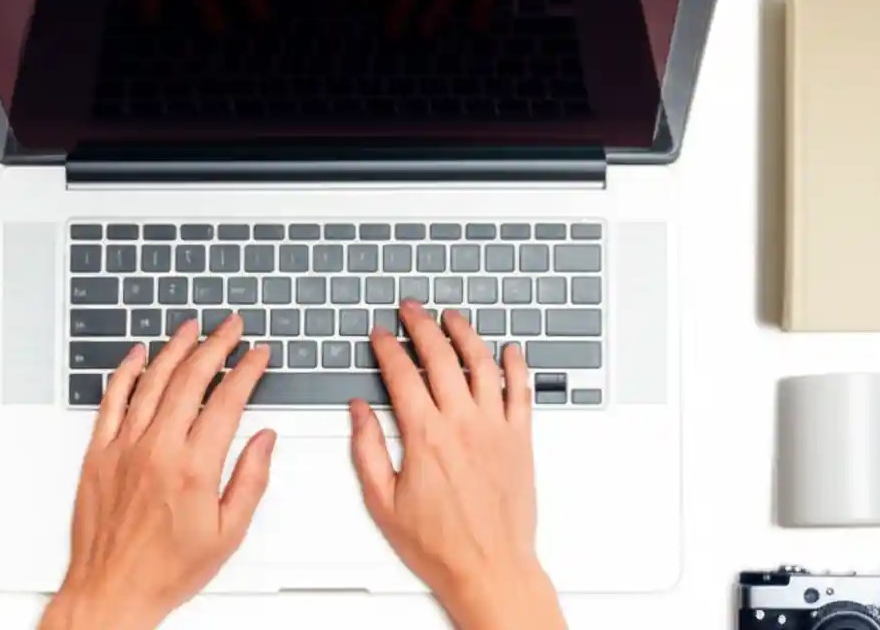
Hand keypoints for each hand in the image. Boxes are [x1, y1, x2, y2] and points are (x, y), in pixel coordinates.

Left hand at [39, 316, 275, 629]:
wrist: (111, 591)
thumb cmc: (167, 569)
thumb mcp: (228, 532)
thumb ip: (251, 479)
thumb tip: (265, 439)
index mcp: (194, 468)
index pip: (227, 401)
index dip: (247, 370)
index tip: (259, 355)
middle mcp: (157, 450)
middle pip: (191, 380)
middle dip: (217, 345)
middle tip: (232, 327)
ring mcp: (124, 448)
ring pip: (152, 381)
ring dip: (176, 348)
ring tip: (194, 327)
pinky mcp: (97, 454)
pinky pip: (112, 401)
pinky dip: (126, 372)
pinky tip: (138, 354)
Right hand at [349, 301, 565, 629]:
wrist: (489, 568)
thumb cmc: (439, 545)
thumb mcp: (383, 501)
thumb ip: (367, 450)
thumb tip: (359, 411)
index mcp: (426, 436)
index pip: (402, 375)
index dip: (387, 348)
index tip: (380, 335)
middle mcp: (463, 424)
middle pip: (441, 357)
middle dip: (421, 326)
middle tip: (410, 310)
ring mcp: (495, 428)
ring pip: (482, 364)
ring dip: (465, 334)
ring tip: (451, 317)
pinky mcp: (520, 439)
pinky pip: (520, 391)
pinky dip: (516, 365)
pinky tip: (510, 350)